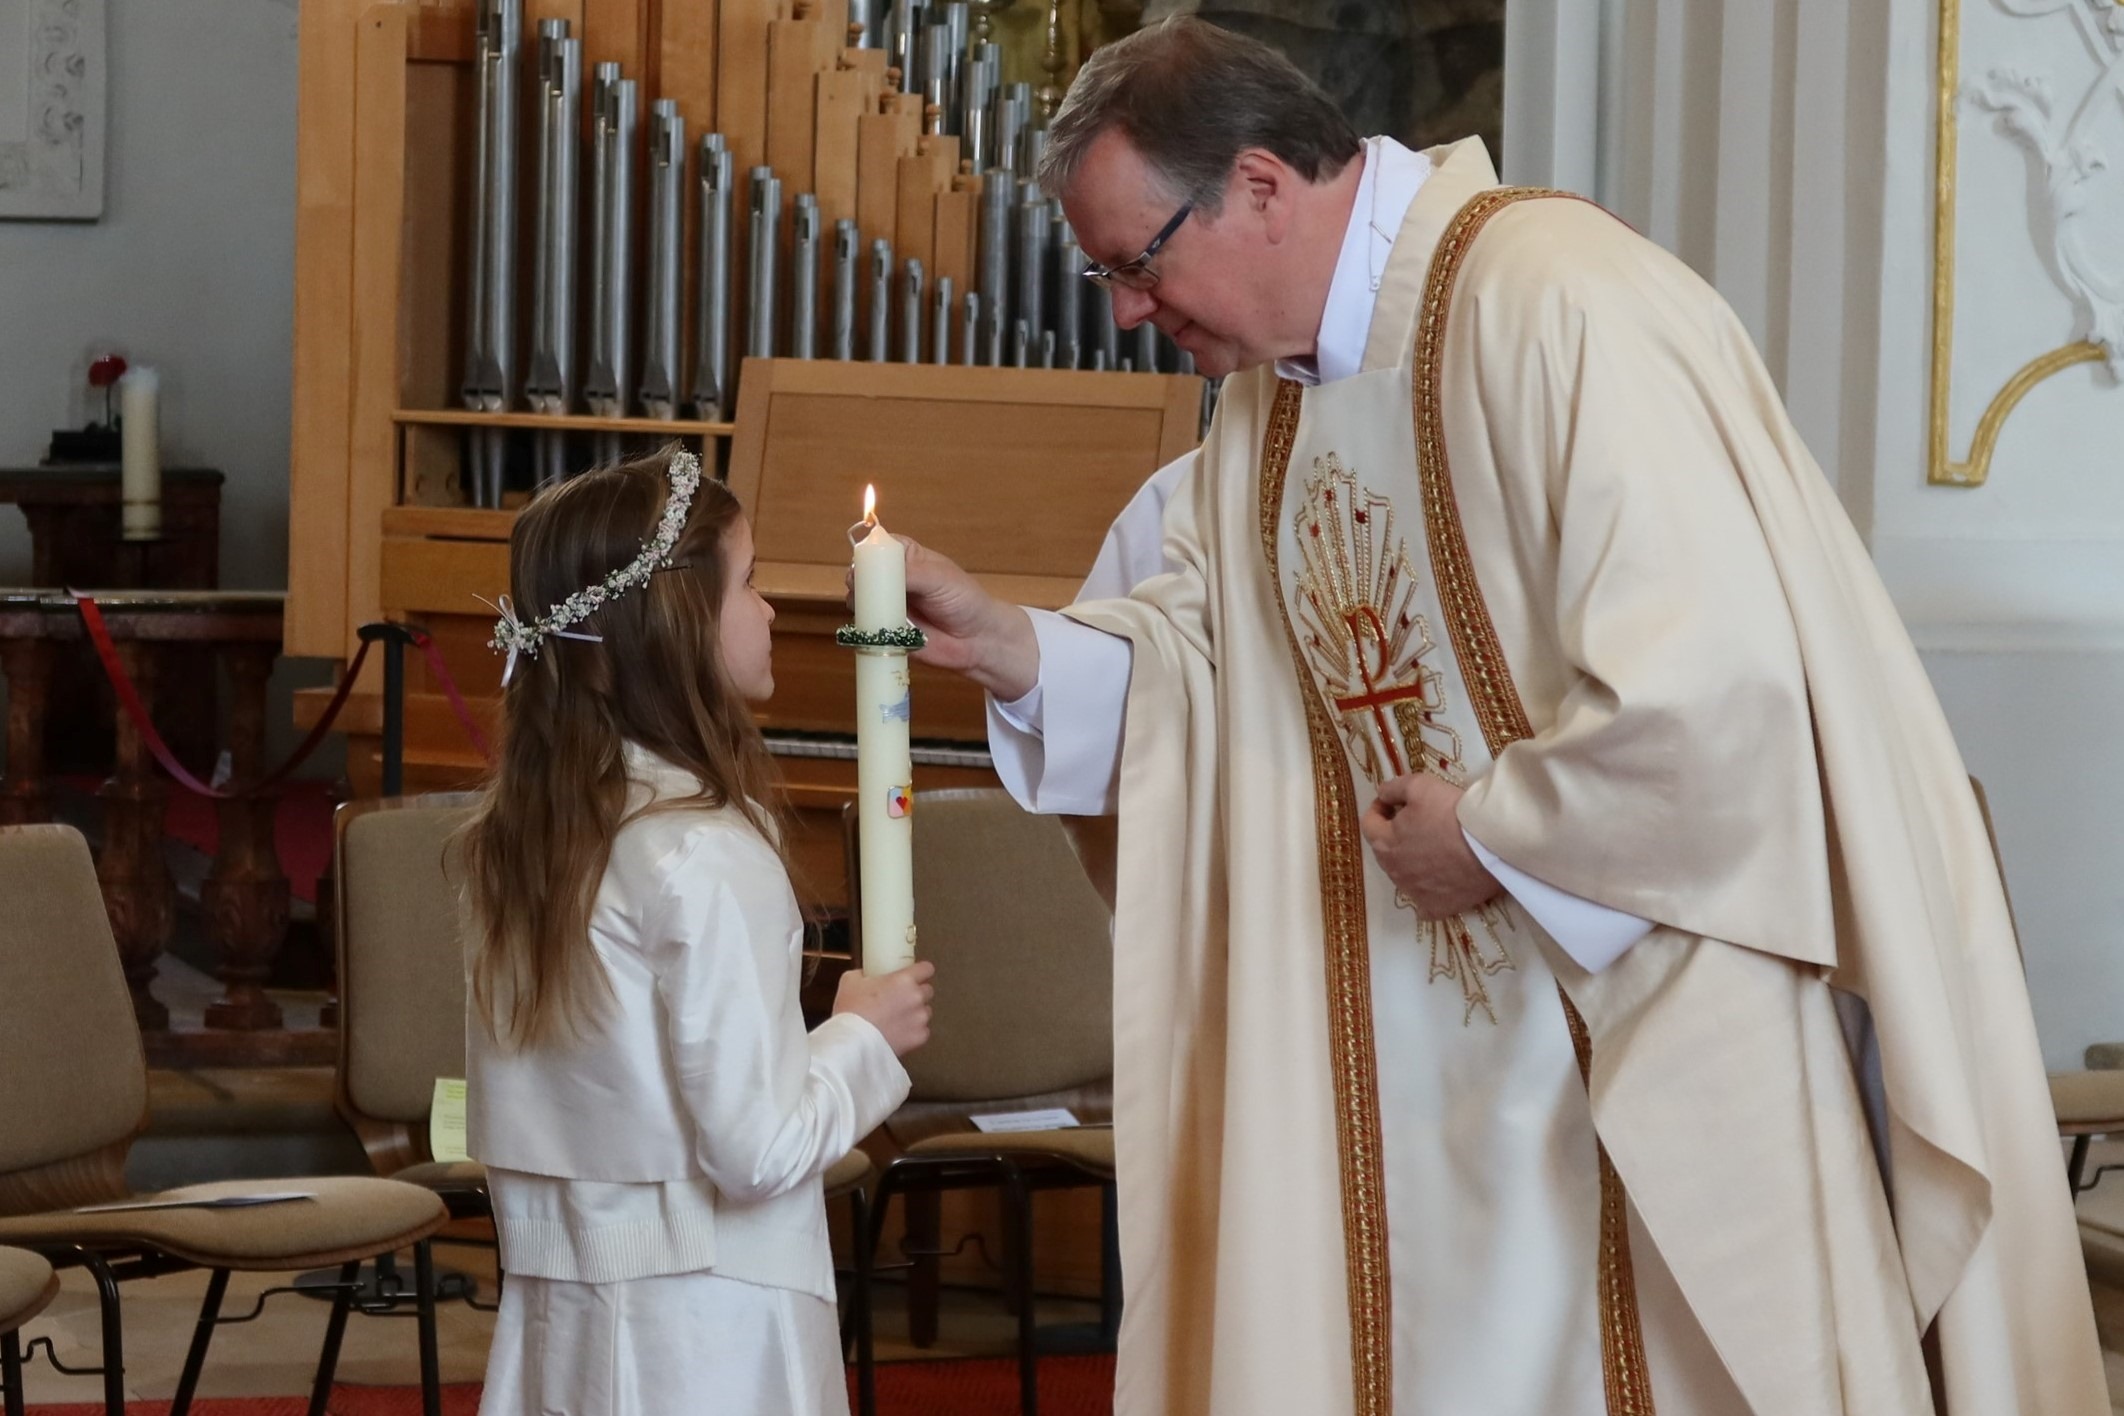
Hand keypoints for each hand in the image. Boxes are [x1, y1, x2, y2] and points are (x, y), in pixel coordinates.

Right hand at [833, 960, 935, 1055]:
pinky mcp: (919, 1038)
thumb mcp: (850, 981)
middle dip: (916, 993)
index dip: (921, 971)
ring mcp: (920, 1019)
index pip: (927, 969)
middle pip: (927, 991)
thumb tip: (865, 974)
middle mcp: (917, 998)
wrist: (852, 1042)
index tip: (915, 974)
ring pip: (925, 1012)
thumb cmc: (852, 1011)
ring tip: (897, 1019)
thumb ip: (863, 974)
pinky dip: (913, 1032)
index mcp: (904, 980)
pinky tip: (898, 1033)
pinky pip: (922, 1031)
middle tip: (900, 998)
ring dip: (916, 1013)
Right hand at [846, 537, 1040, 699]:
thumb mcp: (939, 579)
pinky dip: (865, 626)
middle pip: (862, 572)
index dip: (867, 553)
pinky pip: (866, 626)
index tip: (862, 563)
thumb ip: (909, 573)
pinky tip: (873, 627)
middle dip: (858, 580)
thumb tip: (875, 573)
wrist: (977, 639)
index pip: (878, 545)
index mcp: (906, 556)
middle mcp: (892, 578)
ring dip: (859, 604)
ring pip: (859, 599)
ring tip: (869, 609)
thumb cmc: (964, 600)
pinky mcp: (886, 629)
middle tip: (860, 589)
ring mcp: (888, 603)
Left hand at [1359, 774, 1501, 920]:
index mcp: (1384, 843)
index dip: (1379, 809)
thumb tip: (1382, 795)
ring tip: (1435, 849)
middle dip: (1395, 836)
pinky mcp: (1436, 908)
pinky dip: (1429, 892)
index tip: (1393, 803)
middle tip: (1419, 823)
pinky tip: (1441, 882)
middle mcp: (1393, 872)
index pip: (1369, 824)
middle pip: (1386, 851)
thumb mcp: (1420, 786)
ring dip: (1412, 862)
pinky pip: (1425, 903)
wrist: (1491, 846)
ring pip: (1405, 875)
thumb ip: (1394, 788)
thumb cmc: (1452, 813)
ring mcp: (1414, 893)